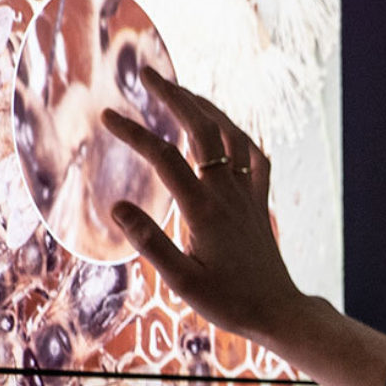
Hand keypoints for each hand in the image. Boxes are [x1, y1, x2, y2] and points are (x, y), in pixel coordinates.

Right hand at [103, 66, 309, 341]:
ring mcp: (248, 194)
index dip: (134, 133)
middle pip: (202, 129)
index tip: (107, 116)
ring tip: (180, 90)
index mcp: (204, 209)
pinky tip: (225, 127)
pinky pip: (254, 155)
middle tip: (148, 72)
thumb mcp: (182, 282)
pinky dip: (237, 133)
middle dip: (174, 95)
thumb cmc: (228, 302)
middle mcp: (229, 192)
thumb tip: (116, 207)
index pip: (164, 157)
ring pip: (230, 135)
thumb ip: (150, 243)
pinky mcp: (260, 201)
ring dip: (205, 106)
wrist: (277, 313)